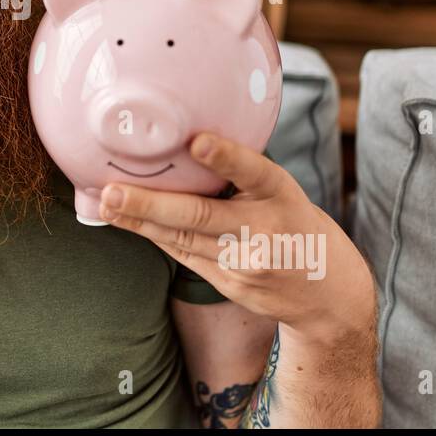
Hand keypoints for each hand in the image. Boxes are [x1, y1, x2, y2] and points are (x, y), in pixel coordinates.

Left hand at [99, 132, 375, 345]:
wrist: (328, 295)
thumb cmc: (296, 225)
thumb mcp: (284, 194)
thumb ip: (244, 176)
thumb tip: (186, 141)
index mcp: (284, 196)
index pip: (256, 172)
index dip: (226, 157)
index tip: (197, 142)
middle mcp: (265, 230)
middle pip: (202, 216)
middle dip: (152, 204)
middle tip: (114, 191)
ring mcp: (246, 263)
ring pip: (183, 238)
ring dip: (139, 221)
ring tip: (106, 204)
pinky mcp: (230, 284)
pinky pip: (184, 255)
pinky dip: (153, 236)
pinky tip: (125, 221)